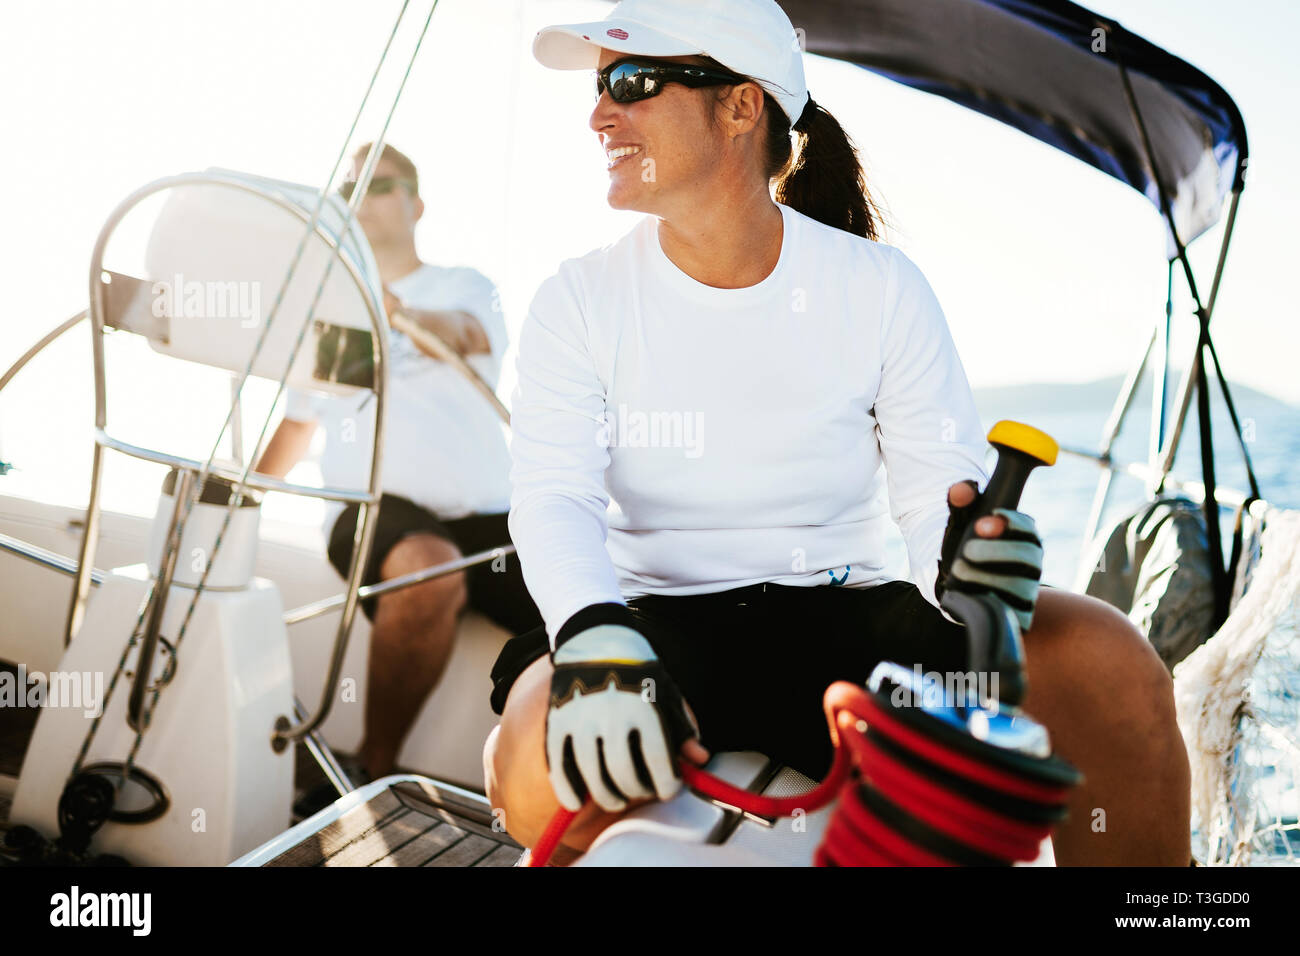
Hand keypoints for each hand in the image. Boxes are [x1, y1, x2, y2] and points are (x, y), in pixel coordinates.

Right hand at [546, 622, 701, 812]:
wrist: (595, 638)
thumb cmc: (639, 670)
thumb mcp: (667, 694)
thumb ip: (682, 729)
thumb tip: (699, 760)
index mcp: (644, 708)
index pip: (659, 763)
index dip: (667, 785)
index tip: (669, 789)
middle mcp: (612, 715)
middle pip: (625, 775)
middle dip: (636, 791)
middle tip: (640, 791)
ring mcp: (581, 719)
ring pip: (593, 776)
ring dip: (607, 796)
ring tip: (615, 799)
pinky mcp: (557, 721)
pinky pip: (559, 766)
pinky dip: (567, 790)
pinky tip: (577, 802)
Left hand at [935, 479, 1043, 632]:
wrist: (958, 583)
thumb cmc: (966, 546)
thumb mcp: (961, 521)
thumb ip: (961, 501)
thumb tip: (961, 491)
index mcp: (1024, 536)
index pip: (1028, 526)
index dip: (1011, 522)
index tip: (985, 521)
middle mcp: (1032, 563)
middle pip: (1027, 556)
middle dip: (995, 550)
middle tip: (967, 549)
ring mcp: (1028, 590)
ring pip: (1019, 586)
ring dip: (987, 577)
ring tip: (959, 570)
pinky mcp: (1021, 615)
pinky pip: (1015, 614)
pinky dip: (994, 605)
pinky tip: (973, 596)